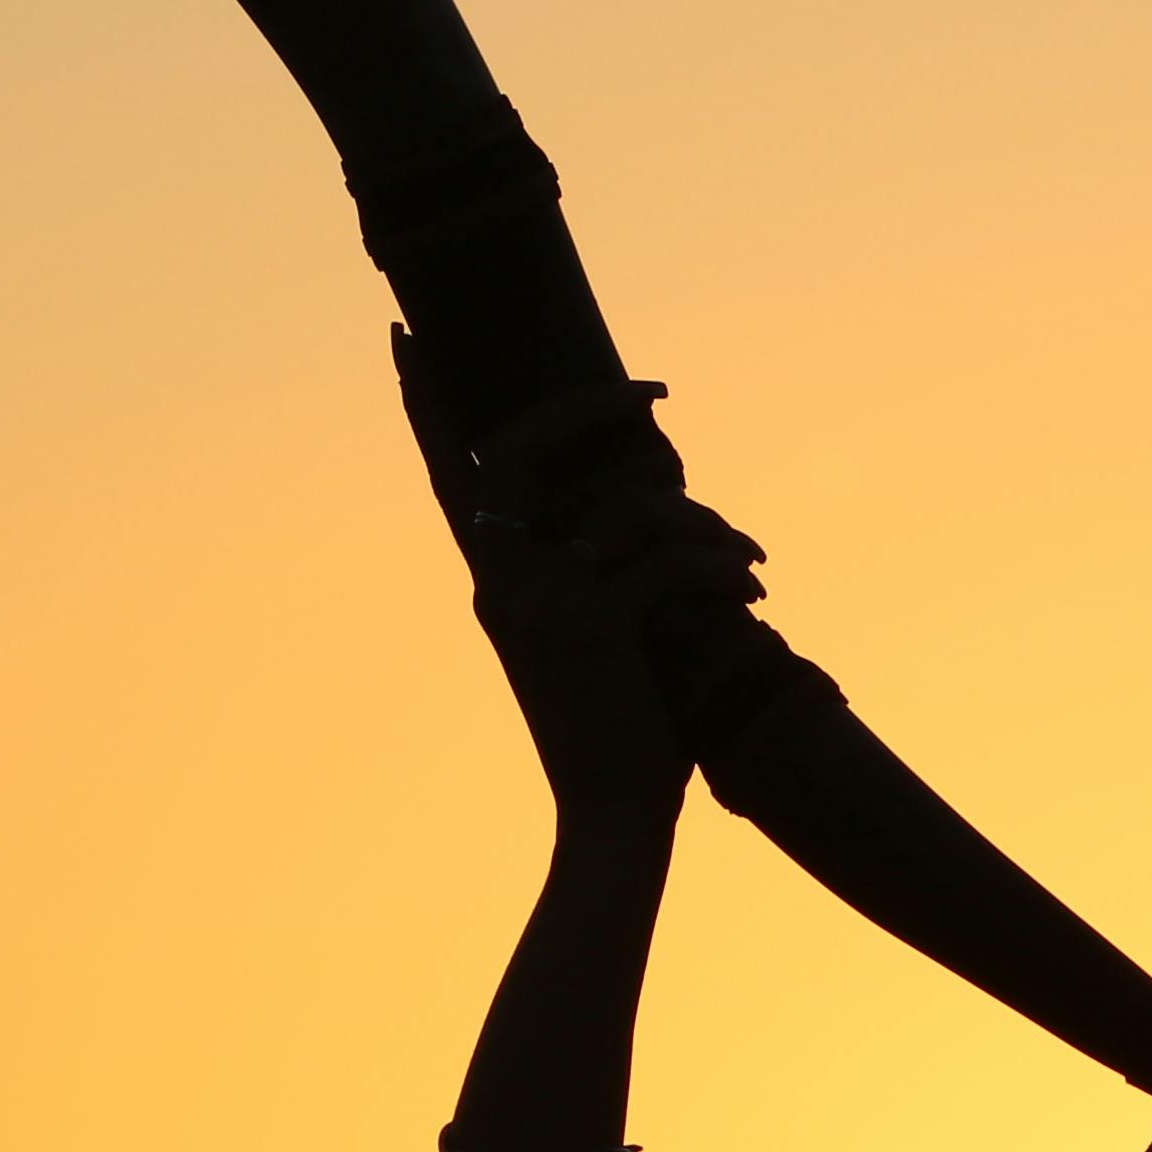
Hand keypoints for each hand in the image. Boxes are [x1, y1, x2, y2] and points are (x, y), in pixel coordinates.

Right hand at [401, 356, 768, 821]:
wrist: (611, 817)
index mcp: (492, 583)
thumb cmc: (615, 732)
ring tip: (747, 552)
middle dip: (590, 408)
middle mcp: (500, 584)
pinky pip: (665, 557)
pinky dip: (718, 564)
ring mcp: (540, 603)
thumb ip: (592, 565)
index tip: (402, 334)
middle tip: (654, 390)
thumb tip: (644, 491)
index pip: (445, 473)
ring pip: (622, 503)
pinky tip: (750, 591)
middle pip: (517, 450)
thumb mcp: (592, 636)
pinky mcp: (592, 627)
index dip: (424, 403)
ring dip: (701, 515)